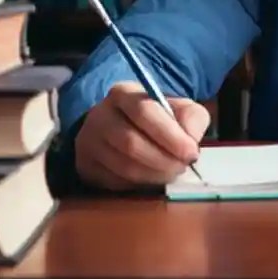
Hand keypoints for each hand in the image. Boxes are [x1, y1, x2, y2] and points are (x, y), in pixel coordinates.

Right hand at [74, 81, 209, 189]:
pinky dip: (139, 185)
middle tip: (182, 167)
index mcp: (123, 93)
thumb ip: (192, 118)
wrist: (122, 129)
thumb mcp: (179, 109)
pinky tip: (151, 178)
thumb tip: (190, 140)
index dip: (170, 135)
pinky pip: (116, 182)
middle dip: (163, 160)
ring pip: (124, 167)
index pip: (144, 112)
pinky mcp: (86, 166)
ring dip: (154, 175)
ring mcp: (88, 142)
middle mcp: (100, 115)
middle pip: (131, 143)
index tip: (191, 153)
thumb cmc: (156, 119)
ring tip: (171, 173)